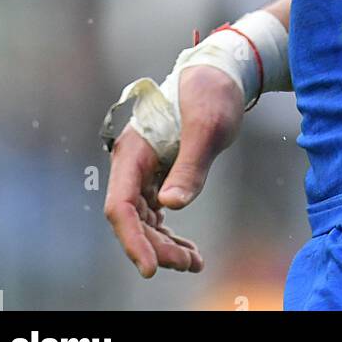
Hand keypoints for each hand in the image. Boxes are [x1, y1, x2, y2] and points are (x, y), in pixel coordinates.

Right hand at [103, 64, 244, 277]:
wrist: (221, 74)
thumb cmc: (212, 93)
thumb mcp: (207, 127)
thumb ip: (190, 165)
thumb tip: (170, 207)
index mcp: (133, 150)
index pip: (120, 206)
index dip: (132, 239)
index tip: (151, 268)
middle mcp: (132, 163)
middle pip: (133, 219)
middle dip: (156, 247)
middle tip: (190, 263)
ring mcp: (144, 170)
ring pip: (144, 220)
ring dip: (164, 244)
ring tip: (194, 261)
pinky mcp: (159, 174)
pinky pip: (157, 212)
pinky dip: (170, 233)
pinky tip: (189, 249)